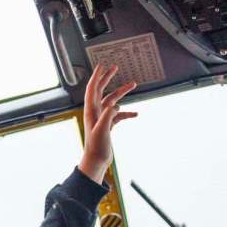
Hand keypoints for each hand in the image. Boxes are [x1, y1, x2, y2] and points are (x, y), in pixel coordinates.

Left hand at [79, 64, 138, 183]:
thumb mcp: (102, 130)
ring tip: (133, 84)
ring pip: (112, 101)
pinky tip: (135, 114)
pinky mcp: (107, 126)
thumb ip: (108, 116)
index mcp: (91, 111)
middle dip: (108, 78)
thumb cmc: (96, 148)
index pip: (92, 89)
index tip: (102, 65)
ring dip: (121, 93)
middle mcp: (95, 112)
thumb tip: (116, 105)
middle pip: (101, 90)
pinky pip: (118, 115)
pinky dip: (126, 113)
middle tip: (115, 67)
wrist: (96, 161)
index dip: (97, 76)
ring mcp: (102, 119)